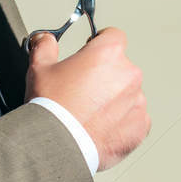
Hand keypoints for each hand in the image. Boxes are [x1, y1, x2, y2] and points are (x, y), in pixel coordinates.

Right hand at [26, 27, 148, 171]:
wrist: (57, 145)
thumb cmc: (51, 107)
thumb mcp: (39, 69)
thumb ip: (45, 47)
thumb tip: (44, 39)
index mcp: (108, 54)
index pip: (113, 36)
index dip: (101, 43)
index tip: (93, 51)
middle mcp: (128, 74)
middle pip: (121, 67)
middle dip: (105, 76)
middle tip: (84, 91)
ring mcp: (137, 101)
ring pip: (128, 94)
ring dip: (114, 100)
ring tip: (90, 113)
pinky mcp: (140, 125)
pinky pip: (135, 118)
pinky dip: (122, 122)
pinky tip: (101, 127)